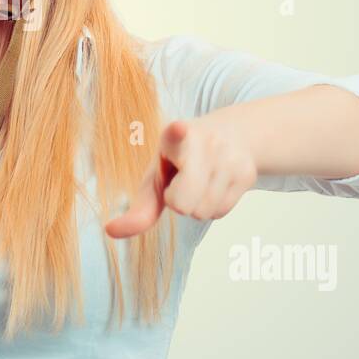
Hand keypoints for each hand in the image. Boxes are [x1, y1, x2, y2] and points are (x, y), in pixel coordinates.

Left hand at [105, 116, 257, 238]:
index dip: (177, 134)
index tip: (178, 128)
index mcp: (174, 136)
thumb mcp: (157, 177)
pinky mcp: (247, 173)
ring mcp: (229, 156)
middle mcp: (205, 141)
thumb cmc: (181, 161)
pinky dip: (214, 206)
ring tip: (200, 180)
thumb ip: (139, 207)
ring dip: (197, 206)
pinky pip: (221, 213)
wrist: (232, 136)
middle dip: (178, 203)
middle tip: (181, 181)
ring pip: (203, 212)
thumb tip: (110, 231)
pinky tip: (216, 184)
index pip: (177, 135)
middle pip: (183, 204)